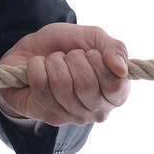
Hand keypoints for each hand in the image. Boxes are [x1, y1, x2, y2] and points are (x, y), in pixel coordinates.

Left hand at [0, 23, 129, 124]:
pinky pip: (40, 84)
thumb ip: (115, 48)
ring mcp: (69, 116)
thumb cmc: (67, 45)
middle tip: (69, 55)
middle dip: (74, 58)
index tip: (91, 53)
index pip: (115, 86)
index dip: (100, 63)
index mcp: (114, 94)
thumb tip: (122, 70)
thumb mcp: (94, 38)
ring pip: (61, 84)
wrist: (31, 50)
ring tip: (54, 61)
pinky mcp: (44, 114)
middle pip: (86, 85)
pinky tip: (39, 68)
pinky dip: (36, 65)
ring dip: (54, 61)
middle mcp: (95, 111)